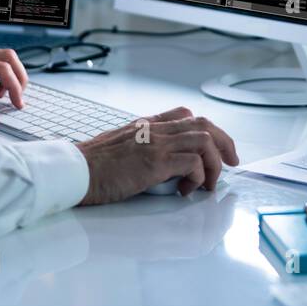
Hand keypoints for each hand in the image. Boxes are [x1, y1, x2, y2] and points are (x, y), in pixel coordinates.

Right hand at [74, 107, 239, 203]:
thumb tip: (156, 162)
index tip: (216, 145)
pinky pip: (192, 163)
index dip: (207, 128)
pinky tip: (187, 190)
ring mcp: (155, 143)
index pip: (184, 114)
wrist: (74, 171)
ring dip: (214, 164)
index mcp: (145, 125)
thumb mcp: (118, 146)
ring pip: (204, 140)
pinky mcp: (154, 162)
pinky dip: (198, 177)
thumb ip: (139, 146)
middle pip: (203, 124)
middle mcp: (154, 129)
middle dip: (224, 142)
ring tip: (209, 183)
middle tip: (232, 161)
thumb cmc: (90, 165)